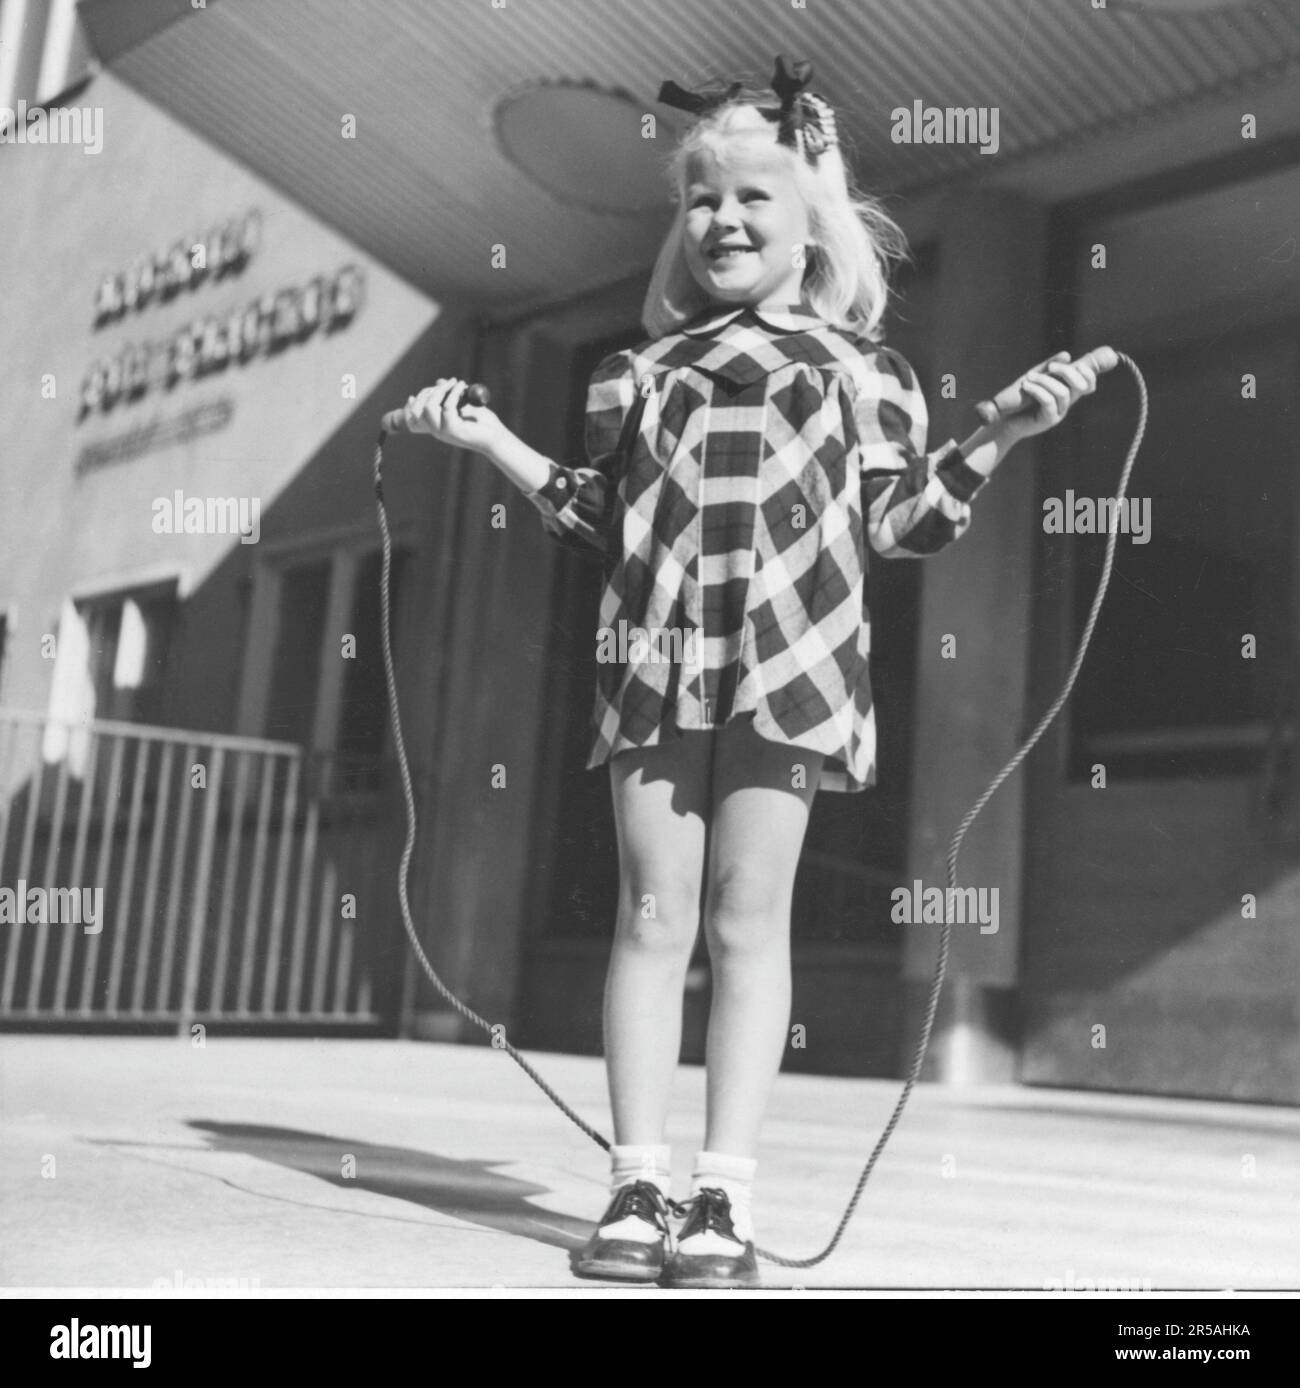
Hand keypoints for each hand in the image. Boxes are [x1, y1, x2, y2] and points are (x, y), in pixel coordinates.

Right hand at [404, 377, 502, 454]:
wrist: (497, 438)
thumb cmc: (483, 424)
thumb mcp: (464, 406)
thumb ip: (451, 396)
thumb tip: (439, 382)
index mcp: (438, 427)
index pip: (415, 418)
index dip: (413, 405)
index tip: (417, 393)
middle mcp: (438, 431)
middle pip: (420, 409)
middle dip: (431, 391)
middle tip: (449, 382)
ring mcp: (444, 431)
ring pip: (429, 407)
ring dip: (441, 390)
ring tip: (456, 382)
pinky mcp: (453, 429)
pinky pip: (447, 406)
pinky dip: (454, 392)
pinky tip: (463, 385)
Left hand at [979, 350, 1102, 441]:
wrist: (1002, 418)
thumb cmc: (1018, 397)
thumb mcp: (1034, 378)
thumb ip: (1049, 367)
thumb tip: (1067, 355)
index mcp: (1065, 392)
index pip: (1088, 385)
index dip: (1089, 374)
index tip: (1077, 364)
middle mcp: (1065, 404)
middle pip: (1080, 387)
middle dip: (1067, 372)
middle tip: (1050, 366)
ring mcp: (1058, 413)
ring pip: (1063, 392)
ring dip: (1045, 380)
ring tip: (1028, 377)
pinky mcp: (1048, 421)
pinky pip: (1049, 401)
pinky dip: (1037, 390)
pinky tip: (1025, 386)